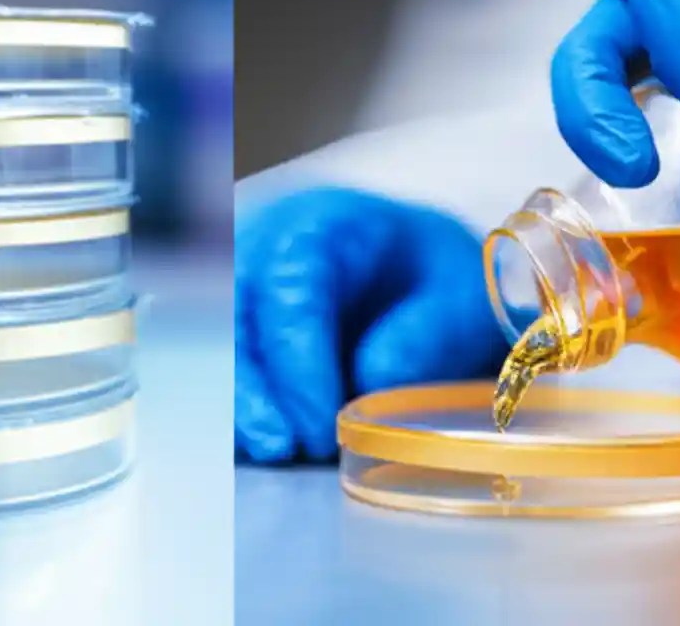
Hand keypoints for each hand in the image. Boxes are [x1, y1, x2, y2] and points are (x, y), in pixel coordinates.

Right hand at [234, 188, 506, 462]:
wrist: (414, 274)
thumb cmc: (436, 283)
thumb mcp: (463, 301)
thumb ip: (426, 335)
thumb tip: (369, 379)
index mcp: (325, 228)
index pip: (291, 285)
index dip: (298, 358)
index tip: (323, 420)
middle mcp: (267, 249)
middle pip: (234, 312)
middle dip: (251, 384)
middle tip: (282, 445)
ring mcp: (242, 289)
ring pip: (217, 344)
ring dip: (238, 401)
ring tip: (273, 450)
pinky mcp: (234, 330)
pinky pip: (219, 369)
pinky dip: (236, 408)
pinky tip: (262, 445)